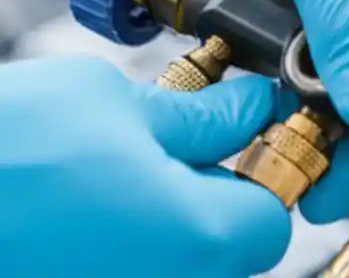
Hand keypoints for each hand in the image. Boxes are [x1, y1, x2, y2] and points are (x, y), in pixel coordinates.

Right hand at [0, 56, 287, 276]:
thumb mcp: (107, 101)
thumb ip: (194, 117)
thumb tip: (242, 110)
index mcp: (199, 241)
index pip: (271, 218)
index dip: (254, 169)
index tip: (229, 139)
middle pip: (221, 253)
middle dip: (200, 200)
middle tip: (156, 152)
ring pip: (165, 266)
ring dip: (148, 227)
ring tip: (93, 181)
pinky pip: (114, 270)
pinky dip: (102, 251)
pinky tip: (65, 214)